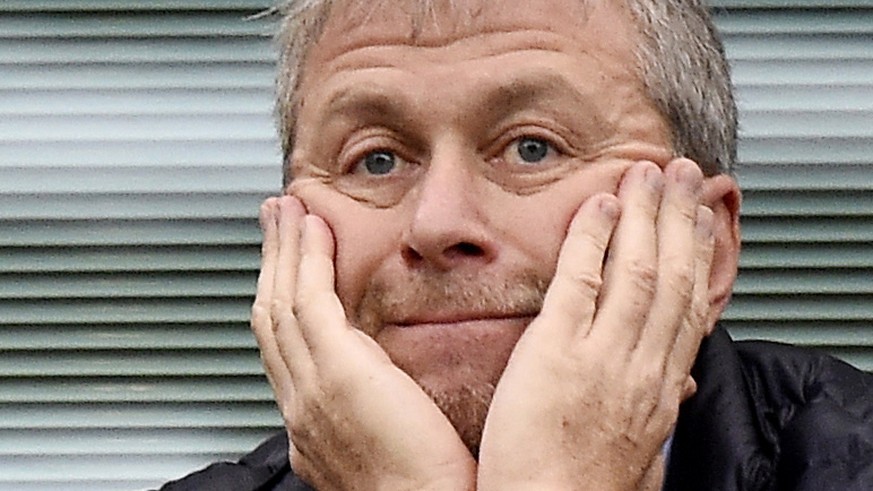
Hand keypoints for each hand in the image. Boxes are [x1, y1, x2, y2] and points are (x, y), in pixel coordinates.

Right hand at [251, 196, 475, 490]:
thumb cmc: (422, 488)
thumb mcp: (381, 443)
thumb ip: (369, 408)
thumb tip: (382, 388)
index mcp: (311, 422)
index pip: (284, 348)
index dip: (280, 299)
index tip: (286, 266)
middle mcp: (300, 405)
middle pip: (271, 317)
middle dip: (270, 264)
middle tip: (273, 224)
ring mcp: (310, 388)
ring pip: (281, 301)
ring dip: (283, 250)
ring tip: (286, 211)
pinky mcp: (336, 371)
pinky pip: (310, 299)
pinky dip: (306, 259)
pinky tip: (312, 229)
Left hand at [477, 159, 715, 489]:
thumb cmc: (585, 490)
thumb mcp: (644, 451)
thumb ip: (659, 410)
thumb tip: (678, 390)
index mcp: (661, 389)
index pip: (690, 309)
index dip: (699, 257)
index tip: (701, 221)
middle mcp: (641, 366)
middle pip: (673, 278)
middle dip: (680, 220)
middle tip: (683, 175)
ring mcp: (602, 356)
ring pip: (638, 270)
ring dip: (646, 215)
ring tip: (650, 173)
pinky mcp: (556, 353)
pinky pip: (580, 280)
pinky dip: (593, 237)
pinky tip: (599, 205)